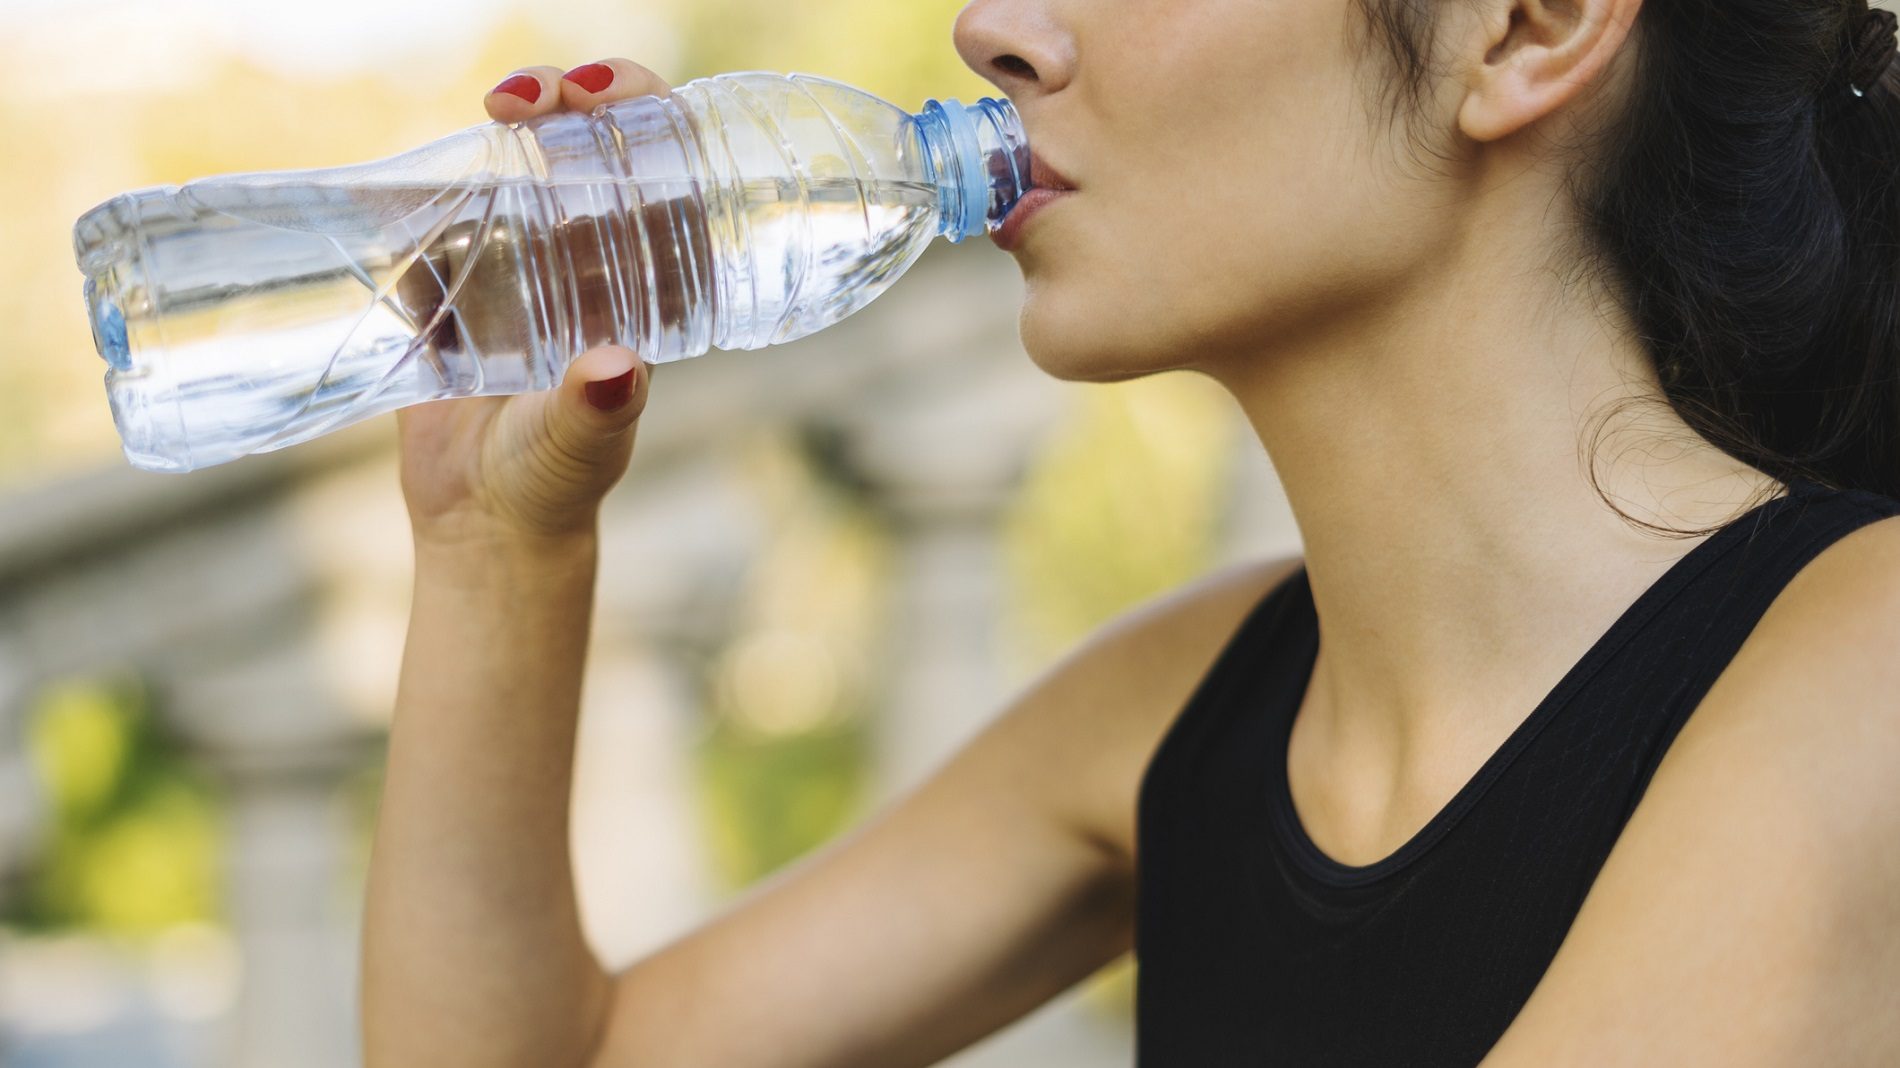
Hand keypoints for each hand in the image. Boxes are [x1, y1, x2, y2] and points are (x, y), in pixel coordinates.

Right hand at [396, 59, 672, 548]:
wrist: (481, 522)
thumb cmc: (555, 482)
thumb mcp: (582, 445)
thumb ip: (597, 412)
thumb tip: (617, 369)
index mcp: (640, 282)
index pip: (660, 174)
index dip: (644, 116)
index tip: (601, 97)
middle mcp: (584, 260)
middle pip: (587, 148)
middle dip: (564, 99)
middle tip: (525, 97)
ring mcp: (516, 267)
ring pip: (512, 168)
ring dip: (496, 131)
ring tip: (490, 115)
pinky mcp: (450, 286)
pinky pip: (434, 220)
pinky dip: (420, 196)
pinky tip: (409, 195)